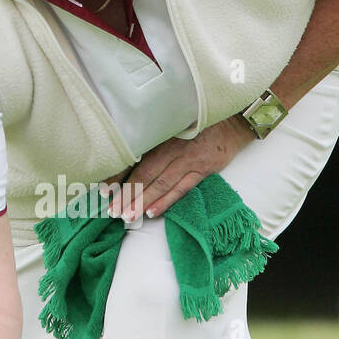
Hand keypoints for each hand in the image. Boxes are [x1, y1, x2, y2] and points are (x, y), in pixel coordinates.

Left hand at [109, 116, 255, 220]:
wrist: (232, 122)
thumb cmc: (198, 123)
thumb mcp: (174, 124)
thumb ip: (155, 139)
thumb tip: (129, 160)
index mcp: (161, 133)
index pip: (135, 157)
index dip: (119, 174)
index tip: (105, 189)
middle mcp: (173, 146)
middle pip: (145, 173)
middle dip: (127, 193)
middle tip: (112, 210)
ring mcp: (189, 159)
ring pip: (161, 184)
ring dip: (143, 201)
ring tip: (127, 216)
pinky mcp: (203, 170)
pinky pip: (182, 189)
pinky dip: (166, 201)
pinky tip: (152, 212)